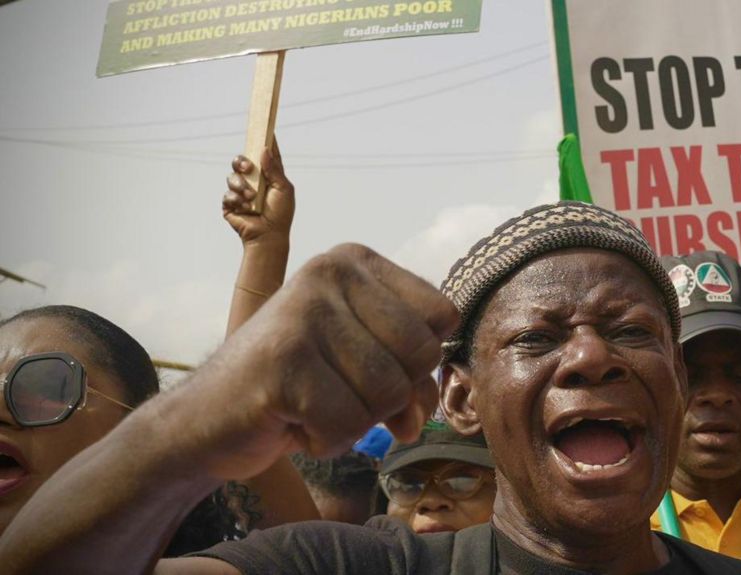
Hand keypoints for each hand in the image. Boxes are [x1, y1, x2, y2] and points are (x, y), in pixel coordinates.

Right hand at [183, 244, 459, 480]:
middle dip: (389, 397)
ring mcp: (303, 312)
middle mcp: (329, 272)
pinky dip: (327, 442)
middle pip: (422, 354)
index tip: (370, 370)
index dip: (418, 363)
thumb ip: (410, 377)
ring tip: (312, 406)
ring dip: (355, 423)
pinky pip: (348, 424)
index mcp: (354, 262)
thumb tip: (421, 413)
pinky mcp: (282, 360)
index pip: (443, 316)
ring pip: (389, 393)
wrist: (205, 420)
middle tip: (339, 395)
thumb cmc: (296, 390)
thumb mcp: (363, 367)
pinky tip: (293, 422)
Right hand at [223, 138, 293, 245]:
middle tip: (248, 169)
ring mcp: (240, 192)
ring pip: (232, 177)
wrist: (268, 236)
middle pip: (241, 161)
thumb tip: (264, 149)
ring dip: (241, 187)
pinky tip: (245, 208)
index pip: (265, 155)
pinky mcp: (230, 204)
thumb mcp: (283, 189)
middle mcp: (253, 181)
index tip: (264, 128)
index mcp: (268, 176)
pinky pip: (227, 194)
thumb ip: (274, 170)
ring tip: (251, 198)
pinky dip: (236, 200)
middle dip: (242, 163)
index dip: (264, 142)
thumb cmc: (280, 214)